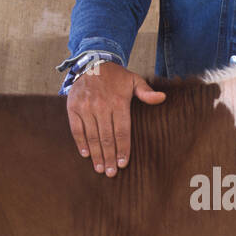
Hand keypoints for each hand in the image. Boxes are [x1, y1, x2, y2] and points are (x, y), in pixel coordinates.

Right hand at [66, 61, 165, 175]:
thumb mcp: (134, 80)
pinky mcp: (73, 106)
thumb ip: (146, 92)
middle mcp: (101, 106)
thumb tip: (162, 98)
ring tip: (100, 168)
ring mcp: (85, 107)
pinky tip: (86, 154)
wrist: (92, 62)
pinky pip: (77, 128)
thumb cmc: (116, 77)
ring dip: (96, 154)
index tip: (123, 164)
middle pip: (106, 137)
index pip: (122, 131)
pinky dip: (81, 142)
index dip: (123, 149)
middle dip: (110, 157)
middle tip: (111, 173)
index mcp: (118, 102)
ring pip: (92, 135)